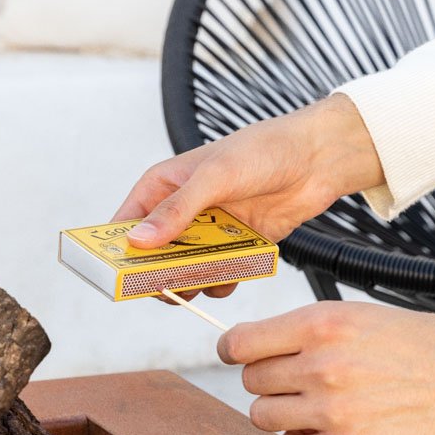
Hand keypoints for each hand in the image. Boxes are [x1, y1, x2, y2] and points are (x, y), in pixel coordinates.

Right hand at [113, 94, 382, 297]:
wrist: (316, 159)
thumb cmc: (263, 150)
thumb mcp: (215, 176)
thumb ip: (177, 210)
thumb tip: (139, 240)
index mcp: (162, 188)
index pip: (124, 226)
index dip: (117, 253)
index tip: (120, 277)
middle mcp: (180, 213)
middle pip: (152, 259)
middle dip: (160, 275)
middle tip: (173, 284)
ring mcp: (207, 233)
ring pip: (184, 273)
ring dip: (194, 281)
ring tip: (210, 274)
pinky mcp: (234, 248)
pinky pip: (217, 277)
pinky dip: (224, 281)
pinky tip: (236, 269)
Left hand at [218, 302, 434, 434]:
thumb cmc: (421, 345)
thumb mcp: (360, 316)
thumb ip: (305, 332)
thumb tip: (248, 350)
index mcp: (322, 323)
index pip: (240, 344)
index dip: (235, 353)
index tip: (242, 358)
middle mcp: (323, 364)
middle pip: (252, 382)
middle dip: (271, 383)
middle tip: (304, 383)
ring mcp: (334, 409)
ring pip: (262, 417)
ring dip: (281, 415)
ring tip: (317, 408)